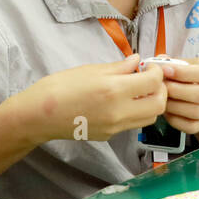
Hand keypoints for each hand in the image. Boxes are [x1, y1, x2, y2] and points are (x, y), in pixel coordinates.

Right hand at [13, 54, 167, 143]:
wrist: (39, 115)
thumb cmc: (60, 87)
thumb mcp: (90, 70)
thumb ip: (119, 67)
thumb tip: (137, 62)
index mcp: (115, 90)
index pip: (154, 82)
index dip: (157, 71)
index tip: (149, 66)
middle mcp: (119, 112)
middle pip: (159, 105)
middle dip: (160, 90)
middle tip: (148, 79)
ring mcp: (115, 127)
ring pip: (149, 117)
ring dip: (151, 103)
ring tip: (137, 91)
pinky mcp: (109, 136)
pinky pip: (132, 124)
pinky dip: (135, 112)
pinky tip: (121, 102)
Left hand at [157, 56, 198, 133]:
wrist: (197, 93)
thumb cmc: (185, 76)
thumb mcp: (181, 63)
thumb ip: (170, 61)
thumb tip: (159, 61)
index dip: (183, 72)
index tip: (165, 70)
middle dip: (176, 90)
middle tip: (160, 86)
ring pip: (196, 111)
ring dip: (174, 105)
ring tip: (161, 98)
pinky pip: (190, 126)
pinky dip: (175, 120)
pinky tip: (166, 110)